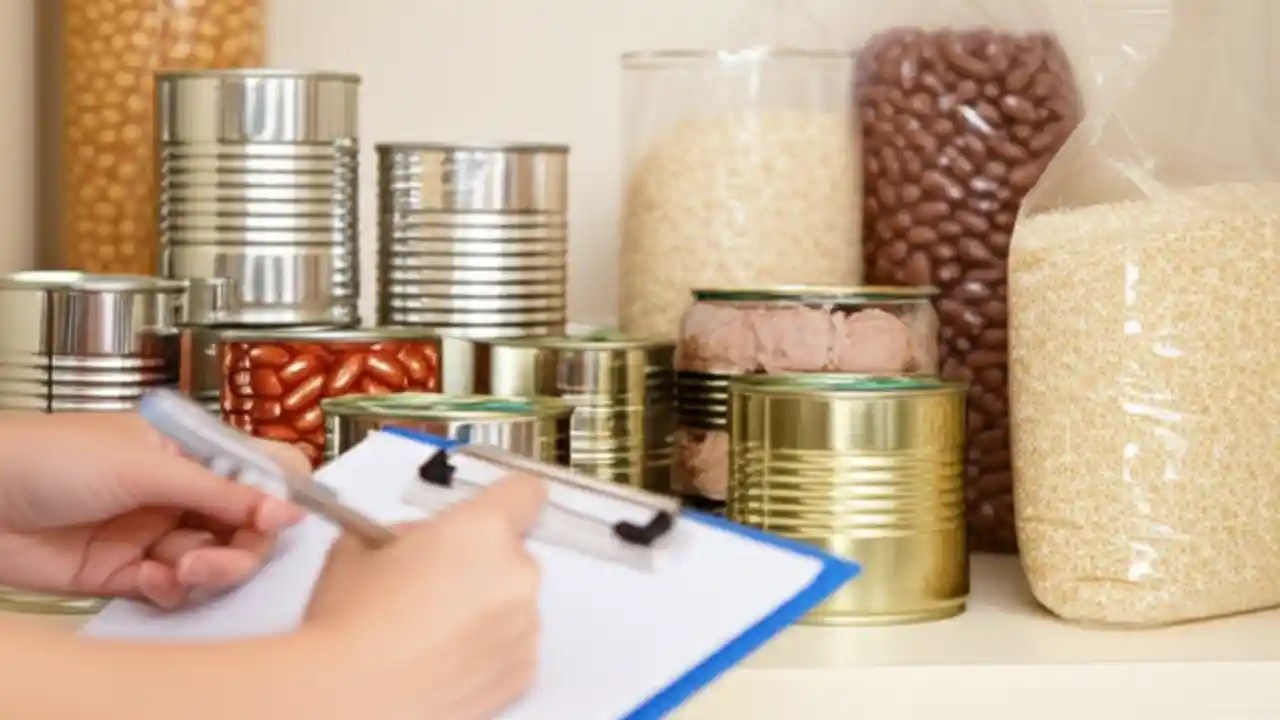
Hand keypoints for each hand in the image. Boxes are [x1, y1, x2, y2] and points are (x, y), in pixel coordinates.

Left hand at [0, 412, 308, 607]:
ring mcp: (156, 532)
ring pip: (216, 560)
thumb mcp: (146, 467)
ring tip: (183, 570)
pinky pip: (176, 589)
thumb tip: (289, 509)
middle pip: (248, 525)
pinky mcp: (129, 572)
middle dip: (244, 545)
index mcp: (190, 449)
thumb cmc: (45, 457)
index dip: (279, 495)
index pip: (262, 470)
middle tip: (222, 555)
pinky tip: (155, 581)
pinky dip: (174, 591)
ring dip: (210, 570)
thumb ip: (221, 493)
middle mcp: (180, 491)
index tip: (278, 519)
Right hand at [304, 473, 546, 719]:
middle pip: (512, 552)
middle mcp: (516, 574)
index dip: (506, 501)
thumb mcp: (361, 545)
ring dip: (484, 607)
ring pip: (513, 601)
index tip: (491, 512)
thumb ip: (405, 530)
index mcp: (481, 530)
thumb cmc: (350, 624)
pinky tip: (441, 657)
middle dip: (478, 563)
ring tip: (428, 630)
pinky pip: (512, 644)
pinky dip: (487, 648)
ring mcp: (524, 626)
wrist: (347, 699)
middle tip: (429, 584)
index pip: (525, 492)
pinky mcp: (522, 672)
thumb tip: (418, 540)